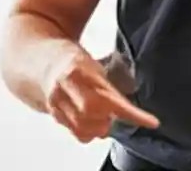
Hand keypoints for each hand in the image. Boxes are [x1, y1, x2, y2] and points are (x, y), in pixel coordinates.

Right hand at [42, 49, 159, 143]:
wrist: (39, 61)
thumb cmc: (71, 60)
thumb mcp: (93, 61)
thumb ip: (110, 78)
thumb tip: (132, 94)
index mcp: (80, 69)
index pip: (109, 95)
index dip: (131, 112)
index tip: (151, 122)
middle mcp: (66, 86)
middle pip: (92, 114)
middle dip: (108, 118)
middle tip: (114, 113)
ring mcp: (57, 101)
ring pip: (83, 128)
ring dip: (100, 128)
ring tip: (104, 117)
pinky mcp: (54, 114)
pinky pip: (76, 132)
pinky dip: (89, 131)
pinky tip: (92, 122)